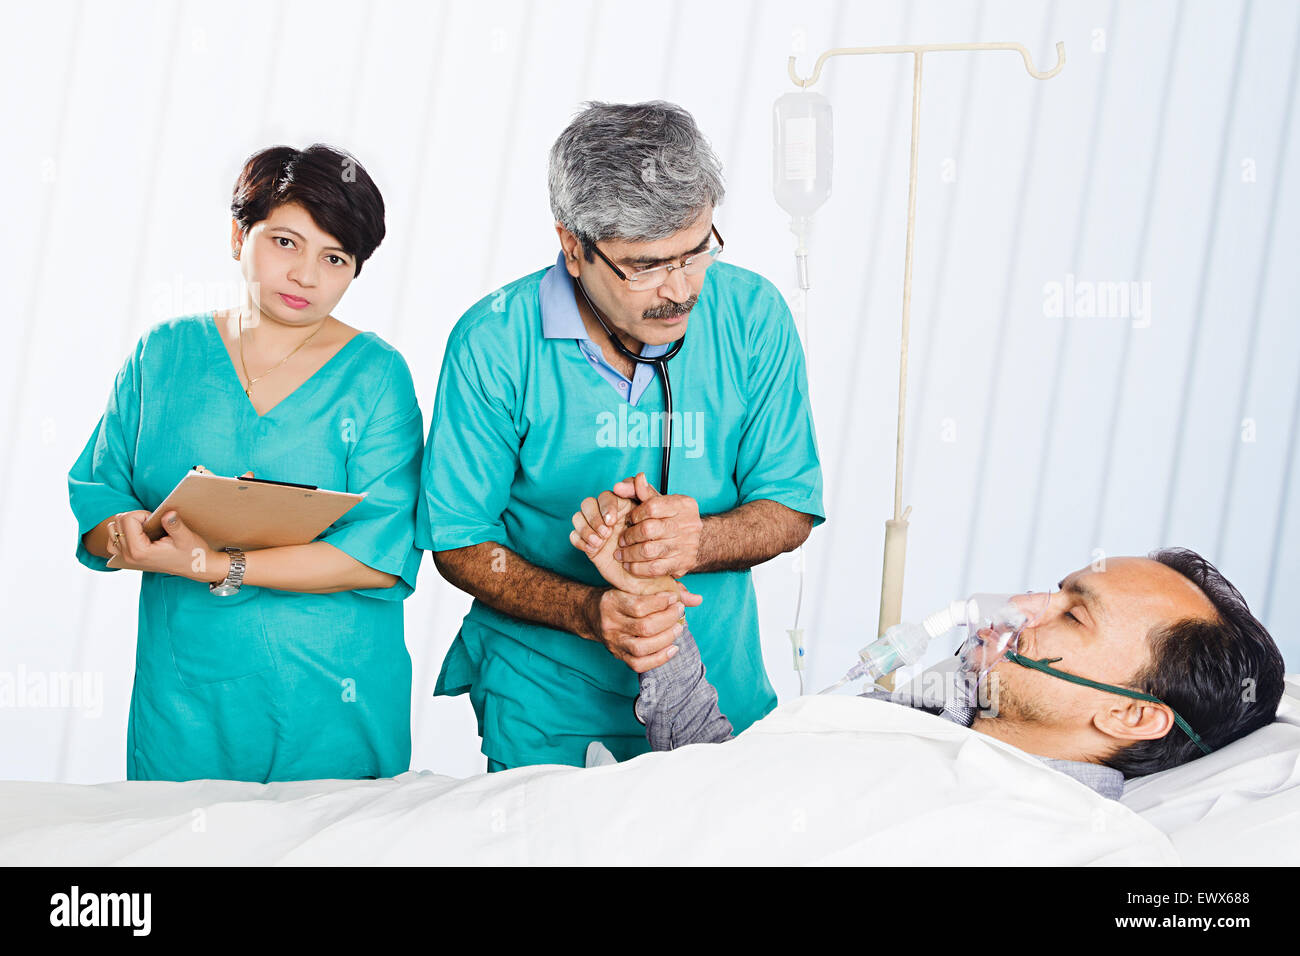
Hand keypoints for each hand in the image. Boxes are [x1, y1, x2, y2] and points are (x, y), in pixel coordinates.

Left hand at [107, 510, 222, 582]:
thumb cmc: (192, 552)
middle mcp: (129, 556)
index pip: (127, 519)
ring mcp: (126, 559)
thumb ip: (174, 524)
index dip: (143, 514)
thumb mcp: (186, 537)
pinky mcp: (127, 559)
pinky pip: (112, 542)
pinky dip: (121, 534)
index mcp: (139, 550)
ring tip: (143, 528)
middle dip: (134, 517)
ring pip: (112, 531)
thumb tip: (168, 512)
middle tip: (152, 524)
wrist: (195, 567)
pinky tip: (136, 534)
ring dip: (126, 524)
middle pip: (118, 522)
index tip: (156, 520)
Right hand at [570, 494, 667, 594]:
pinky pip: (573, 535)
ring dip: (586, 528)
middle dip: (594, 517)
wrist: (645, 578)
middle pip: (588, 503)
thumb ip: (648, 498)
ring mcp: (595, 529)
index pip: (607, 495)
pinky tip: (593, 549)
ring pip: (577, 516)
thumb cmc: (652, 549)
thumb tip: (640, 475)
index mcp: (621, 507)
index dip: (607, 505)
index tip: (613, 518)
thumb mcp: (655, 522)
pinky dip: (580, 540)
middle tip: (606, 532)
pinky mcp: (587, 544)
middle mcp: (606, 516)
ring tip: (599, 542)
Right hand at [582, 587, 703, 673]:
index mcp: (611, 602)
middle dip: (668, 620)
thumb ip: (663, 589)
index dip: (661, 603)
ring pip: (641, 648)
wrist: (591, 614)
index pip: (639, 606)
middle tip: (680, 612)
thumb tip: (696, 599)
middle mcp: (610, 624)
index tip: (675, 598)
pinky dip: (659, 659)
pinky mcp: (618, 656)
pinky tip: (673, 648)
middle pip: (643, 628)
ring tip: (678, 629)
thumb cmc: (620, 596)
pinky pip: (639, 664)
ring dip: (665, 639)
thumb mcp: (633, 586)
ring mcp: (613, 643)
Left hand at [610, 472, 701, 578]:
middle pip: (648, 530)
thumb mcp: (659, 500)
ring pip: (649, 551)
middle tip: (621, 540)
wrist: (699, 541)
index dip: (635, 514)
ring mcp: (686, 545)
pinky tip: (629, 565)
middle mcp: (688, 524)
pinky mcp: (682, 564)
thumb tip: (618, 487)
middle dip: (629, 536)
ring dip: (629, 553)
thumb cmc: (671, 518)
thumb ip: (638, 491)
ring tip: (620, 554)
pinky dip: (637, 568)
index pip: (652, 507)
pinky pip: (654, 568)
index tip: (629, 519)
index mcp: (683, 505)